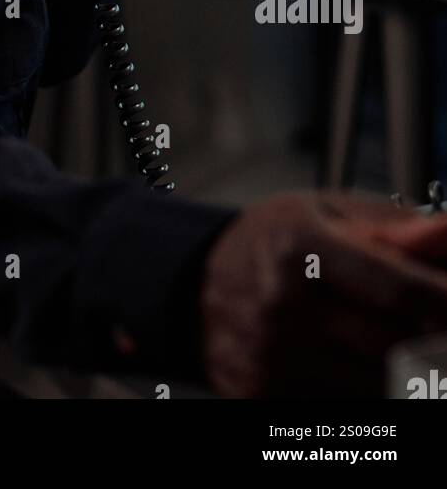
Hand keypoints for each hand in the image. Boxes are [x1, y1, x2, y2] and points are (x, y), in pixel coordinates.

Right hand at [200, 190, 446, 397]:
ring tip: (385, 340)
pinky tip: (351, 365)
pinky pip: (342, 407)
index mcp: (300, 246)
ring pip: (375, 384)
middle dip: (431, 341)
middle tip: (436, 330)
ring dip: (397, 369)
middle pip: (395, 346)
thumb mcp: (331, 214)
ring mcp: (270, 359)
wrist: (199, 283)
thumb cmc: (277, 242)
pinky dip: (360, 390)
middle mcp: (282, 306)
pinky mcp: (262, 398)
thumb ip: (399, 228)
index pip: (400, 292)